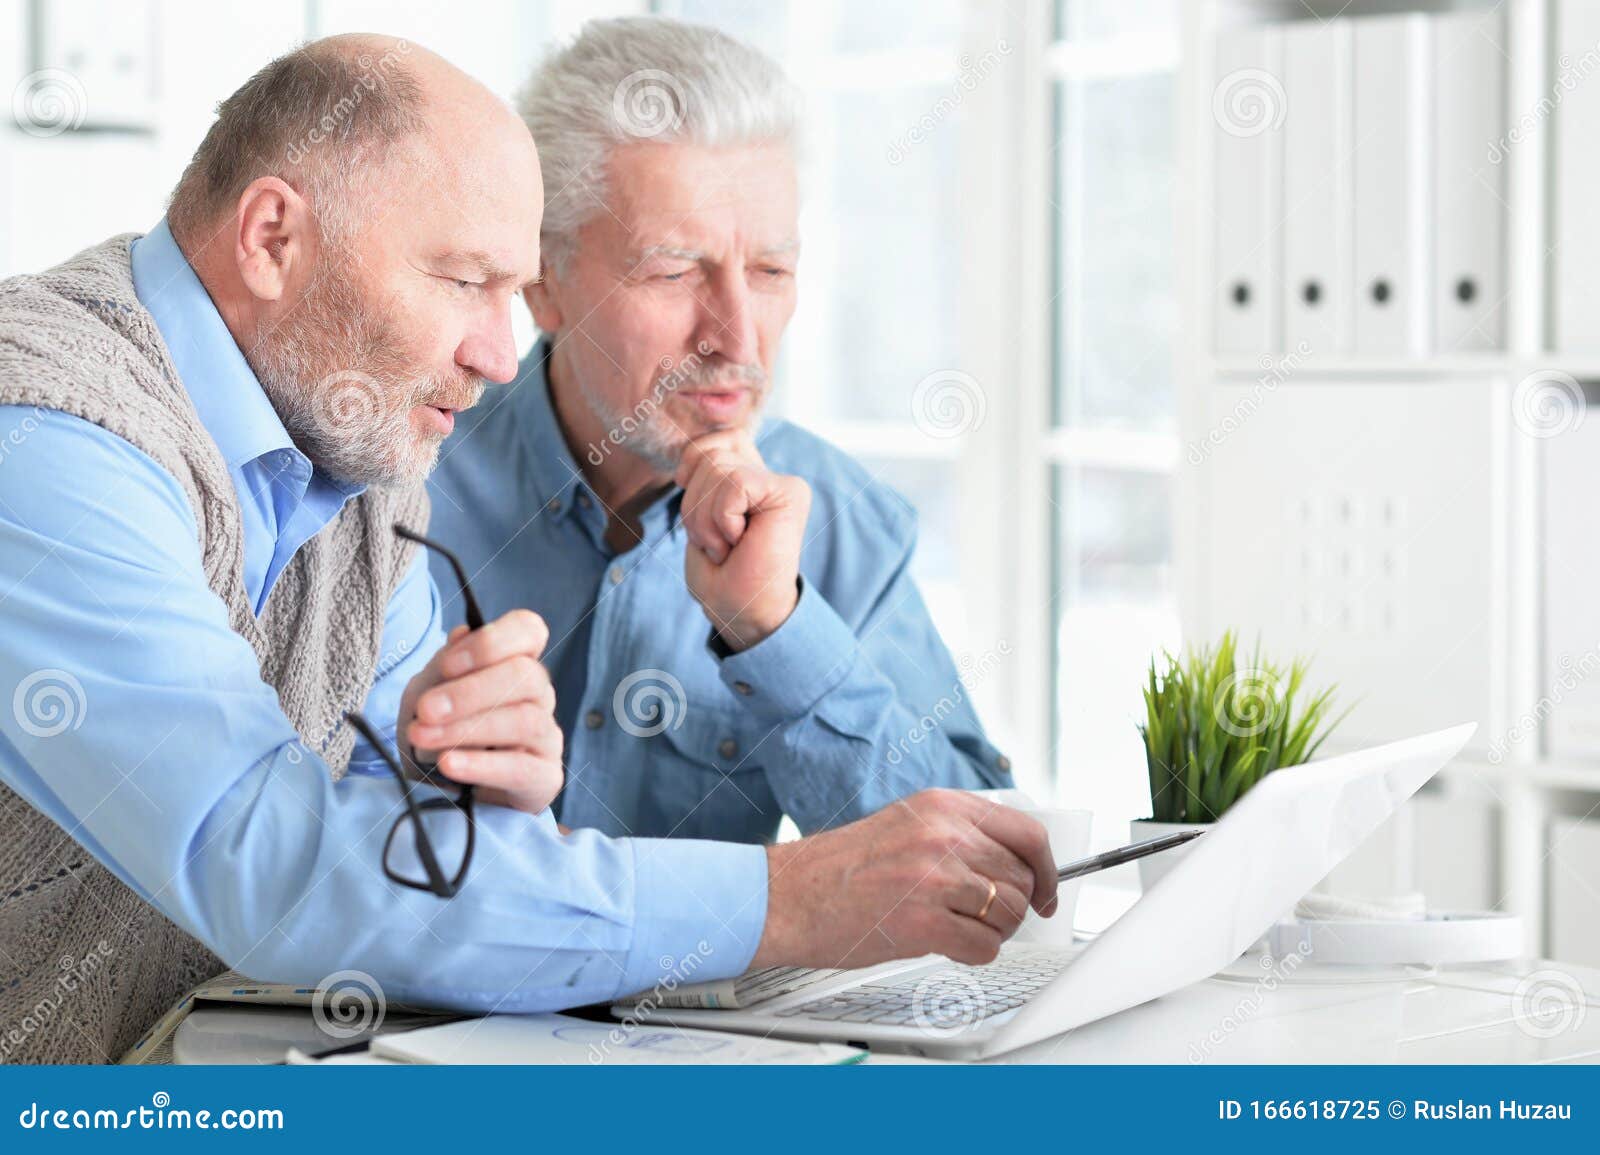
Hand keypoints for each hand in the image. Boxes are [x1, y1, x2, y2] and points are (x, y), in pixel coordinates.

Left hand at [396, 609, 563, 814]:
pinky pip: (521, 768)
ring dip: (468, 729)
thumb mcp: (428, 692)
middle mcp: (539, 695)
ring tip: (423, 739)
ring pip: (524, 720)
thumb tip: (460, 634)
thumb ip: (443, 666)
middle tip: (426, 710)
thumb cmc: (441, 729)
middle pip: (525, 675)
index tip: (448, 664)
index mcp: (516, 663)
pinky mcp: (545, 777)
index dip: (493, 641)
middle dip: (470, 692)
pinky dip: (481, 765)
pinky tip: (448, 763)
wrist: (442, 788)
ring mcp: (547, 736)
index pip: (529, 631)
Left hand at [675, 431, 810, 652]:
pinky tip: (740, 542)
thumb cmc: (722, 574)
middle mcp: (766, 474)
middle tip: (718, 541)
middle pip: (706, 455)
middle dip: (694, 506)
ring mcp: (781, 482)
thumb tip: (694, 450)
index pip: (707, 442)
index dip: (690, 471)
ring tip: (728, 546)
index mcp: (745, 475)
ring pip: (716, 470)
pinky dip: (723, 521)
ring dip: (707, 520)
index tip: (702, 517)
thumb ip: (702, 474)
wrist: (743, 612)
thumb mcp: (698, 513)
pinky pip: (735, 485)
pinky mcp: (790, 492)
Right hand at [750, 789, 1057, 969]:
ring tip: (957, 928)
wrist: (788, 895)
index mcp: (942, 806)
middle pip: (1021, 878)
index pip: (1027, 832)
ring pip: (1008, 913)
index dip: (1047, 868)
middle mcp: (944, 834)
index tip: (1047, 891)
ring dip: (992, 930)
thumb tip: (1014, 862)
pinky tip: (944, 943)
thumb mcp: (907, 826)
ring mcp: (935, 876)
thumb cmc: (841, 869)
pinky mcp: (924, 920)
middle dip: (1012, 906)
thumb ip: (959, 834)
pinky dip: (974, 954)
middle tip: (985, 917)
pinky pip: (985, 947)